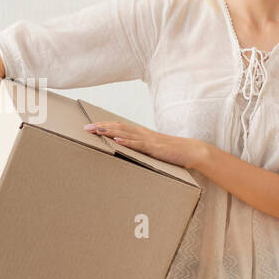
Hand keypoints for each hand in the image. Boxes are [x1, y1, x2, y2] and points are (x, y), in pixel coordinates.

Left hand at [84, 120, 207, 171]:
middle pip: (119, 127)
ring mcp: (149, 140)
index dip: (105, 125)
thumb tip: (129, 152)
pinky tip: (116, 139)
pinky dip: (127, 141)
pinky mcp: (155, 148)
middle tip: (86, 128)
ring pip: (125, 133)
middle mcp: (143, 134)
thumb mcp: (154, 150)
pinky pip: (138, 144)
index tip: (91, 126)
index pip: (120, 126)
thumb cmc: (173, 153)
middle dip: (101, 127)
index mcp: (142, 134)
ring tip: (96, 130)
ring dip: (109, 131)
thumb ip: (142, 149)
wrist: (192, 151)